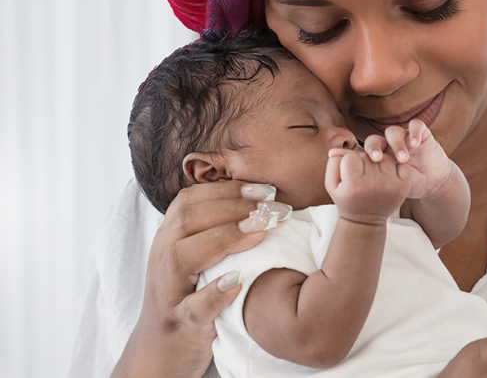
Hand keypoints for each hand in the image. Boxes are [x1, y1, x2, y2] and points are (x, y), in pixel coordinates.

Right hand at [113, 181, 273, 377]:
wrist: (162, 349)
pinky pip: (193, 307)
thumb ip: (216, 228)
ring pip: (181, 257)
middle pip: (186, 221)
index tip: (265, 189)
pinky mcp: (180, 324)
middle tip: (272, 208)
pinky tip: (238, 281)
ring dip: (224, 239)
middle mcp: (162, 260)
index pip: (190, 201)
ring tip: (261, 231)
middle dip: (232, 208)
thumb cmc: (191, 294)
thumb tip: (262, 198)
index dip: (227, 190)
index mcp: (168, 239)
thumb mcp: (198, 256)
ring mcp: (167, 293)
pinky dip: (214, 294)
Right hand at [325, 148, 407, 225]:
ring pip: (385, 157)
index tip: (349, 173)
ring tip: (374, 175)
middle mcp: (374, 185)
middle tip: (361, 176)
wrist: (365, 221)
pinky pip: (402, 165)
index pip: (351, 157)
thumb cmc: (347, 200)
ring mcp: (390, 185)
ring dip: (379, 162)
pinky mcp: (403, 187)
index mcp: (354, 185)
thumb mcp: (332, 185)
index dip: (348, 162)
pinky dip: (396, 167)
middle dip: (363, 162)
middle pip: (368, 156)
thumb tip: (335, 151)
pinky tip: (388, 175)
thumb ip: (333, 165)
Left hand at [363, 120, 453, 199]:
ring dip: (396, 144)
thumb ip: (376, 180)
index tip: (363, 167)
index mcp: (380, 157)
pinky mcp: (421, 134)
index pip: (365, 152)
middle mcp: (389, 145)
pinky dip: (414, 133)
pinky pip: (416, 125)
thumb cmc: (410, 184)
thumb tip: (346, 172)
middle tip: (377, 159)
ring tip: (403, 159)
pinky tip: (415, 144)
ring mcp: (404, 138)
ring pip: (393, 132)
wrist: (433, 183)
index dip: (363, 156)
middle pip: (375, 139)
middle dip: (374, 147)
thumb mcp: (393, 185)